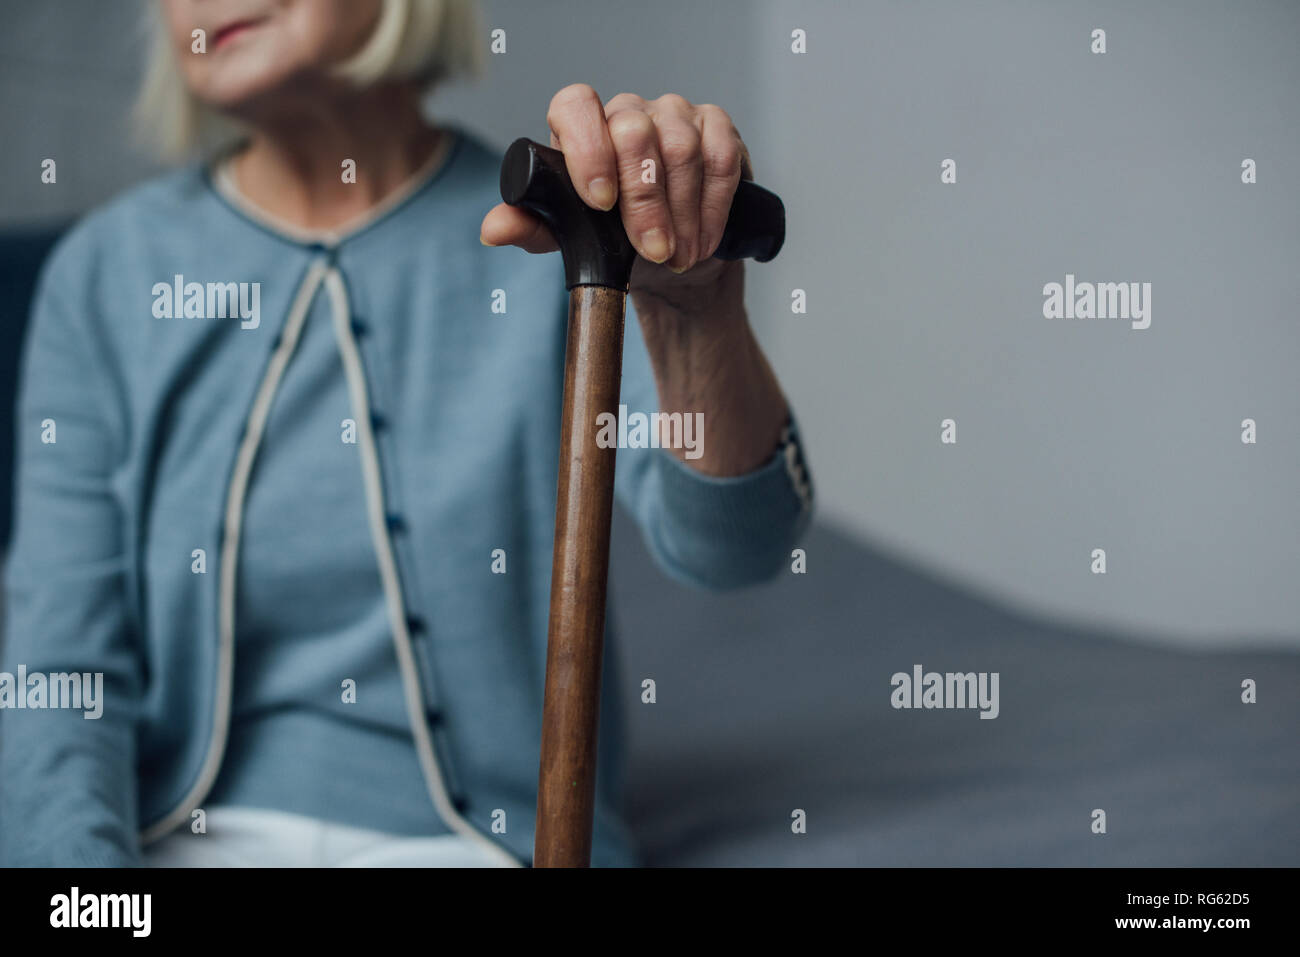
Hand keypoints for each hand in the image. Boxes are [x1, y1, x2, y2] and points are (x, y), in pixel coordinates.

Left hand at [479, 84, 753, 304]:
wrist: (668, 257)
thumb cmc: (612, 239)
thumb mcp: (568, 239)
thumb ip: (533, 227)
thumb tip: (494, 229)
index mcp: (582, 126)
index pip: (576, 105)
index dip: (588, 149)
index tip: (600, 203)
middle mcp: (627, 111)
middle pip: (635, 133)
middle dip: (645, 203)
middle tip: (654, 252)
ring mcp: (674, 114)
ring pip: (682, 149)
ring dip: (683, 215)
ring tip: (678, 257)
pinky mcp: (717, 129)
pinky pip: (721, 157)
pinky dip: (713, 206)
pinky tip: (704, 240)